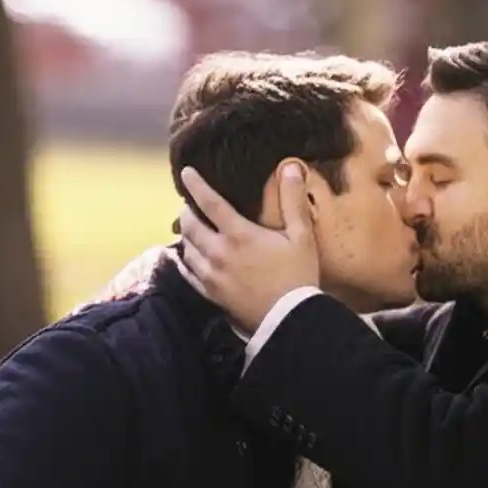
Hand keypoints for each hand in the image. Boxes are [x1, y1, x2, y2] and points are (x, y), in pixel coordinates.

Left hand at [177, 163, 319, 331]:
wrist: (289, 320)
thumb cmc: (298, 275)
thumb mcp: (302, 236)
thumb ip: (293, 201)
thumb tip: (291, 167)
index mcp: (239, 234)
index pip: (209, 203)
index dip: (196, 185)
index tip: (187, 172)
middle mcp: (218, 252)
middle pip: (190, 225)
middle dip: (187, 211)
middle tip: (190, 205)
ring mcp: (211, 275)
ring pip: (186, 248)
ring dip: (186, 235)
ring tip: (191, 228)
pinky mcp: (210, 293)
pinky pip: (188, 273)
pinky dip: (185, 260)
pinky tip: (189, 257)